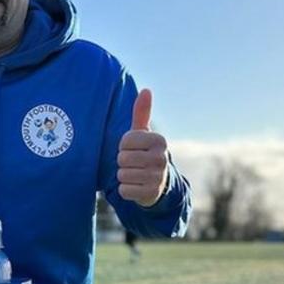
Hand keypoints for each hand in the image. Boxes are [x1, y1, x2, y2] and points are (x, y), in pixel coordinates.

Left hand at [117, 88, 168, 206]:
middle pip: (122, 158)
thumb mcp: (143, 134)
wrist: (158, 183)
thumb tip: (146, 90)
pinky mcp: (151, 194)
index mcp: (159, 140)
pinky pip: (124, 190)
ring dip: (123, 176)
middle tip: (134, 163)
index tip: (133, 149)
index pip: (125, 141)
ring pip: (122, 175)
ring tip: (135, 174)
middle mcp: (161, 158)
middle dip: (123, 162)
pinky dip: (125, 190)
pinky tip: (136, 187)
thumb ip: (142, 113)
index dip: (123, 146)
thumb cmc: (145, 152)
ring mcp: (158, 177)